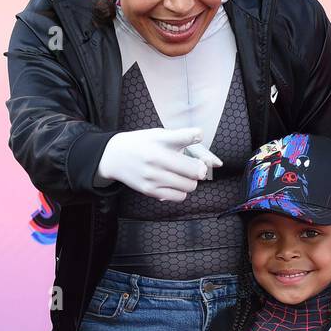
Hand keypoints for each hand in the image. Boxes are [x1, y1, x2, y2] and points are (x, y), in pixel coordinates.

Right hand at [95, 128, 221, 201]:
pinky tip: (173, 183)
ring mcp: (153, 176)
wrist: (115, 157)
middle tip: (194, 167)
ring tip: (181, 175)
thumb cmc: (143, 144)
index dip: (196, 136)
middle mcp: (157, 158)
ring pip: (189, 186)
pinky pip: (179, 196)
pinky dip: (181, 191)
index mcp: (161, 140)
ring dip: (191, 181)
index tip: (197, 137)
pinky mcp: (150, 190)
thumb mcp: (160, 134)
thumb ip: (185, 142)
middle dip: (200, 169)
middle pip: (196, 170)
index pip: (187, 137)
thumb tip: (215, 161)